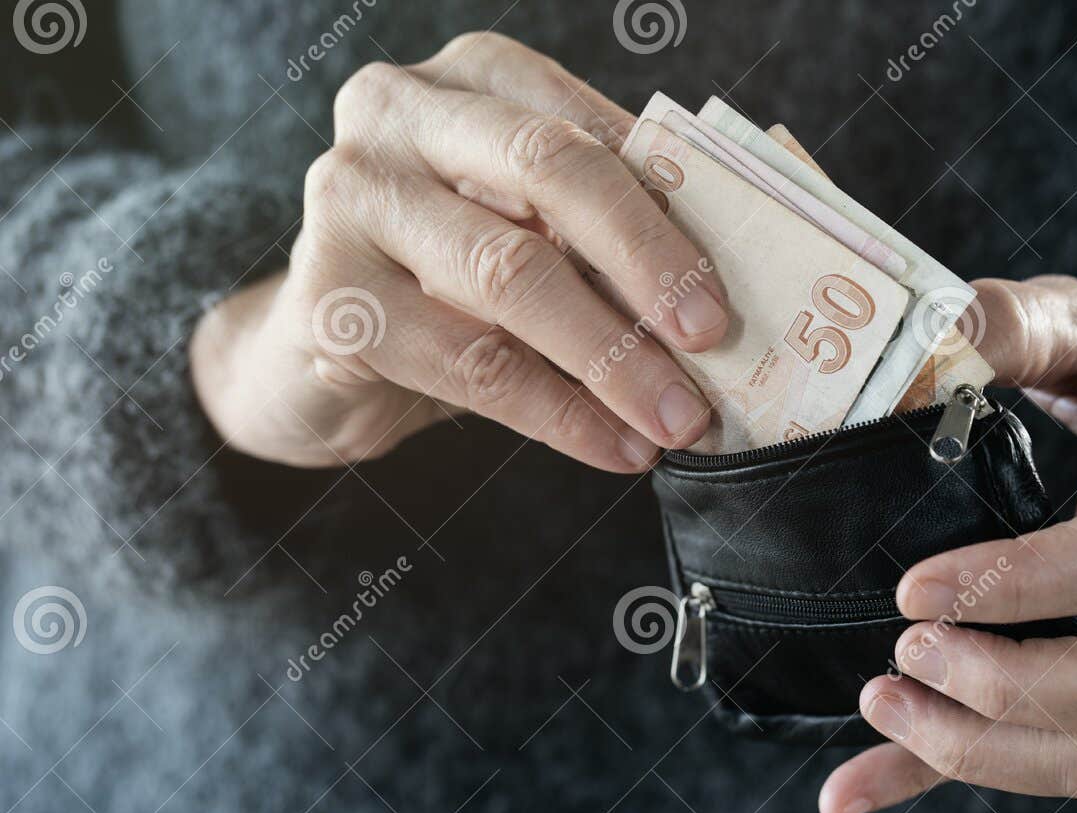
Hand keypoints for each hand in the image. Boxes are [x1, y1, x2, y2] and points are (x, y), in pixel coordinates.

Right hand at [191, 32, 727, 470]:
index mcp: (475, 76)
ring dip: (611, 359)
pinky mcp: (330, 298)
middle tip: (711, 339)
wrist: (323, 350)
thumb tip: (722, 287)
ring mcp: (351, 198)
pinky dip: (559, 413)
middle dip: (646, 263)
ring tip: (674, 419)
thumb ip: (607, 227)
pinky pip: (468, 362)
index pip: (587, 126)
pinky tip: (614, 446)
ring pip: (508, 274)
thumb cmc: (454, 279)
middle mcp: (400, 112)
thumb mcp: (535, 229)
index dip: (665, 209)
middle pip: (547, 171)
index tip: (726, 291)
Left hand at [818, 276, 1076, 812]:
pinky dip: (949, 779)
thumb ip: (1020, 322)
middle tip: (904, 649)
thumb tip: (920, 337)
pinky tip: (851, 791)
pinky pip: (1052, 753)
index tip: (914, 586)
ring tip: (880, 703)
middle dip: (1006, 692)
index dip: (1017, 586)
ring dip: (984, 754)